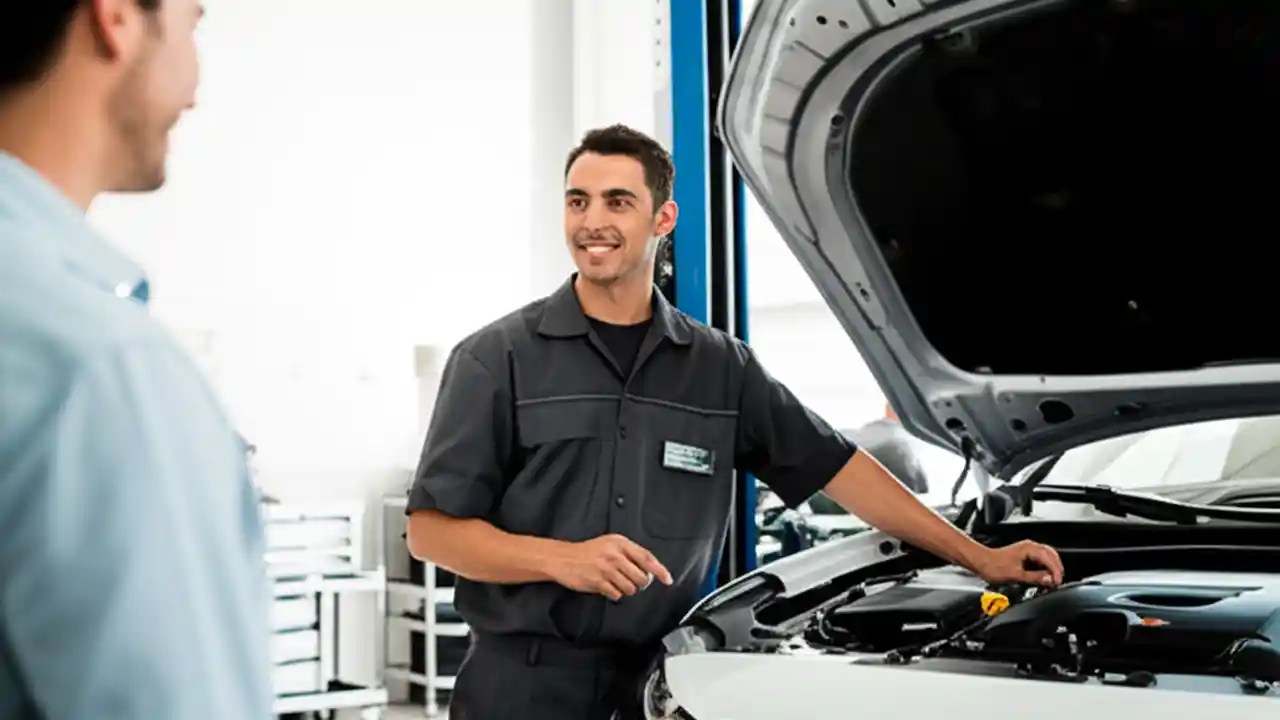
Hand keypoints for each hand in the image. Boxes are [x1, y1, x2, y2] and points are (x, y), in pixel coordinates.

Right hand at [552, 534, 673, 600]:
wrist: (562, 558)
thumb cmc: (587, 552)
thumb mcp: (610, 544)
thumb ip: (629, 553)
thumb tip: (650, 568)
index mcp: (620, 543)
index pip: (647, 557)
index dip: (660, 570)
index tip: (667, 579)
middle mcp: (615, 555)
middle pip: (642, 577)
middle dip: (640, 583)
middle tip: (631, 580)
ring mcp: (606, 569)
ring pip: (631, 588)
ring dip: (626, 589)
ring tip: (615, 582)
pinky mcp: (598, 582)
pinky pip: (617, 595)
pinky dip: (614, 594)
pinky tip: (606, 586)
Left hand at [974, 540, 1063, 586]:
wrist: (980, 562)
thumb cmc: (993, 566)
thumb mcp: (1016, 575)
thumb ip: (1035, 578)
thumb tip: (1049, 580)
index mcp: (1029, 548)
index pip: (1050, 559)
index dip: (1056, 571)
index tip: (1058, 582)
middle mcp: (1030, 547)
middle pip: (1052, 556)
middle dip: (1057, 569)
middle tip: (1058, 582)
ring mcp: (1028, 550)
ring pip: (1047, 557)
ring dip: (1051, 568)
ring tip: (1052, 581)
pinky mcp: (1025, 555)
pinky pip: (1040, 560)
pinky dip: (1045, 568)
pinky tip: (1044, 577)